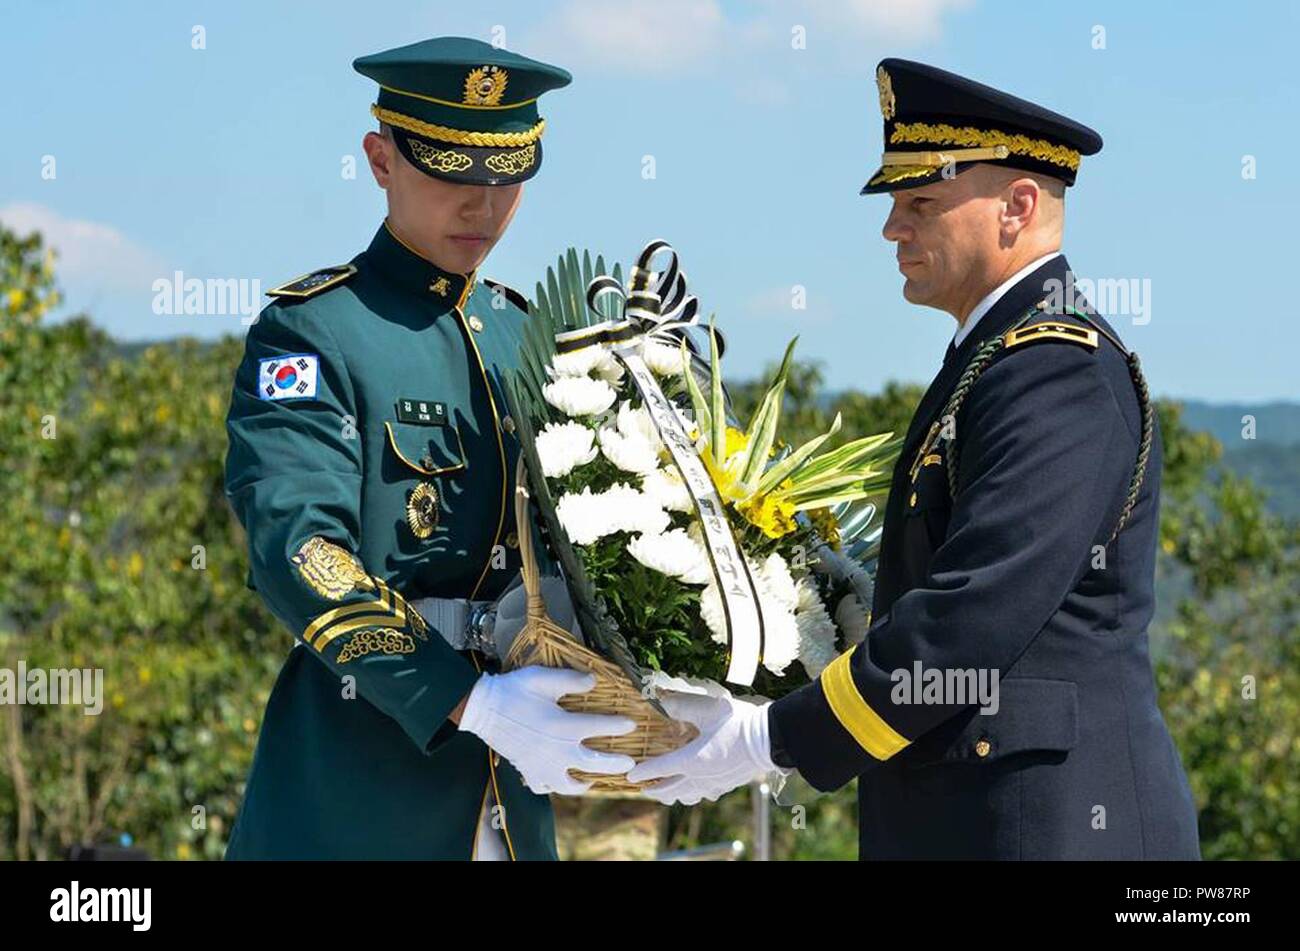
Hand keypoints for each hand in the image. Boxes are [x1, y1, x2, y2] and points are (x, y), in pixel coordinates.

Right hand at [458, 666, 636, 794]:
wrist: (483, 709)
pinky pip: (543, 787)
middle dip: (615, 764)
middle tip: (630, 765)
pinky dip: (552, 786)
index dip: (619, 726)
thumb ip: (572, 680)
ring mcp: (542, 765)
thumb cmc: (515, 690)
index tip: (632, 724)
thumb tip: (594, 680)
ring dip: (585, 783)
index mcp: (565, 727)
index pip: (601, 728)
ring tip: (593, 780)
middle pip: (595, 763)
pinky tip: (558, 780)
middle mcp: (558, 751)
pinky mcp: (527, 771)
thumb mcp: (544, 678)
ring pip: (570, 785)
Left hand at [625, 691, 784, 804]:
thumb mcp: (708, 710)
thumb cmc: (739, 723)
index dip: (644, 772)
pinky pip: (705, 794)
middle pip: (671, 789)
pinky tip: (696, 790)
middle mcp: (700, 777)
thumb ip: (683, 707)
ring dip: (674, 795)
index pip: (661, 769)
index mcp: (691, 760)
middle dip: (655, 790)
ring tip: (666, 792)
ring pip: (687, 796)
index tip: (631, 776)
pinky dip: (694, 793)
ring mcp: (715, 783)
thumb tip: (663, 703)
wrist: (771, 740)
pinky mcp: (728, 784)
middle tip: (643, 789)